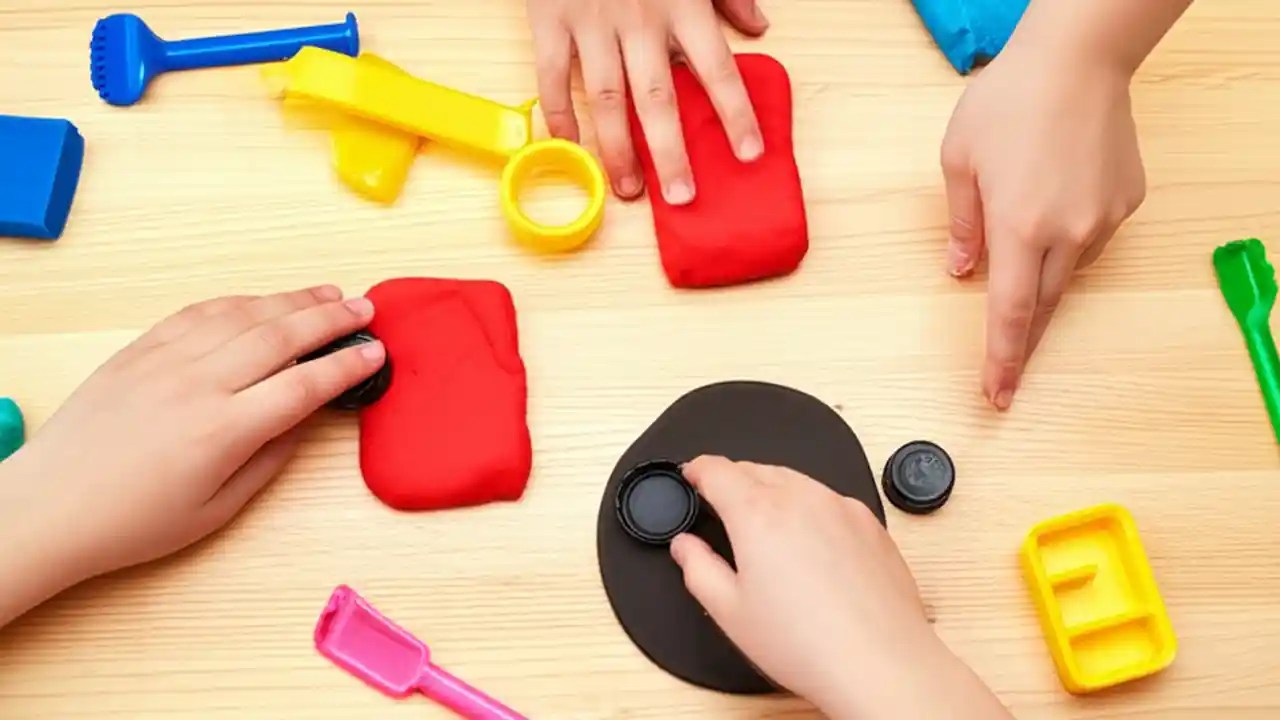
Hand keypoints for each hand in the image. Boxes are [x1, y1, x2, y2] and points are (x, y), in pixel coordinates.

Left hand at [0, 286, 383, 624]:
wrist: (49, 507)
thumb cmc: (130, 522)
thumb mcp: (215, 511)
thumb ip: (268, 461)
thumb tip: (301, 420)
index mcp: (222, 432)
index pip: (303, 385)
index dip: (346, 367)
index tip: (375, 353)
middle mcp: (197, 386)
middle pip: (281, 337)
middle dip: (330, 319)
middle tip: (364, 308)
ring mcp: (165, 361)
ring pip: (243, 315)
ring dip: (291, 301)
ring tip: (327, 294)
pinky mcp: (139, 351)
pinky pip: (199, 313)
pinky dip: (239, 302)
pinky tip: (262, 301)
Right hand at [527, 0, 766, 203]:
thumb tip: (758, 28)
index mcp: (682, 3)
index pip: (717, 69)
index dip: (736, 113)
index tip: (749, 153)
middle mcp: (640, 19)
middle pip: (659, 99)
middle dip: (673, 153)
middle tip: (682, 197)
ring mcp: (591, 23)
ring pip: (607, 99)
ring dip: (618, 149)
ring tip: (629, 189)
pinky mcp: (550, 21)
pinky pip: (554, 79)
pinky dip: (561, 117)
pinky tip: (572, 148)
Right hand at [671, 456, 1010, 718]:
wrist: (880, 664)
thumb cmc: (809, 644)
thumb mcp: (730, 612)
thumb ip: (699, 569)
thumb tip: (687, 547)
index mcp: (759, 514)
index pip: (718, 470)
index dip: (697, 470)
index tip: (692, 476)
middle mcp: (802, 499)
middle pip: (756, 469)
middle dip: (733, 480)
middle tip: (721, 505)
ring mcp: (841, 508)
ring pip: (795, 481)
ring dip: (772, 491)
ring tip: (764, 530)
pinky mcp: (870, 524)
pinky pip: (829, 501)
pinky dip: (809, 509)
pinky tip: (808, 548)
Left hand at [940, 44, 1145, 409]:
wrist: (1079, 59)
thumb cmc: (1008, 102)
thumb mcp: (959, 161)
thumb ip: (962, 224)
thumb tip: (963, 270)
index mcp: (1018, 227)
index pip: (1010, 313)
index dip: (1002, 359)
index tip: (997, 395)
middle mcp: (1067, 233)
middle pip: (1043, 305)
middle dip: (1023, 340)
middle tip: (1007, 370)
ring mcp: (1103, 219)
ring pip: (1068, 271)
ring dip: (1043, 275)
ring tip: (1023, 240)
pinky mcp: (1127, 202)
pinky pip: (1092, 237)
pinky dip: (1068, 236)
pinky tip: (1055, 200)